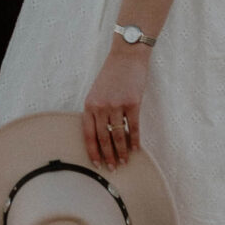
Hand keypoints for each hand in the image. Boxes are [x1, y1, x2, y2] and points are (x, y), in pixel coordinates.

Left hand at [83, 42, 149, 170]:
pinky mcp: (132, 103)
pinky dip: (134, 140)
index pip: (88, 134)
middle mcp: (100, 106)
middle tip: (113, 168)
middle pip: (103, 138)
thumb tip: (101, 135)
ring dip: (122, 151)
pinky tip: (136, 149)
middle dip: (108, 156)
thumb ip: (96, 111)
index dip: (92, 151)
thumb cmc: (112, 74)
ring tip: (125, 162)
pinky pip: (133, 127)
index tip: (97, 164)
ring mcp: (116, 105)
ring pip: (118, 135)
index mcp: (89, 105)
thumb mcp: (97, 92)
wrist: (127, 56)